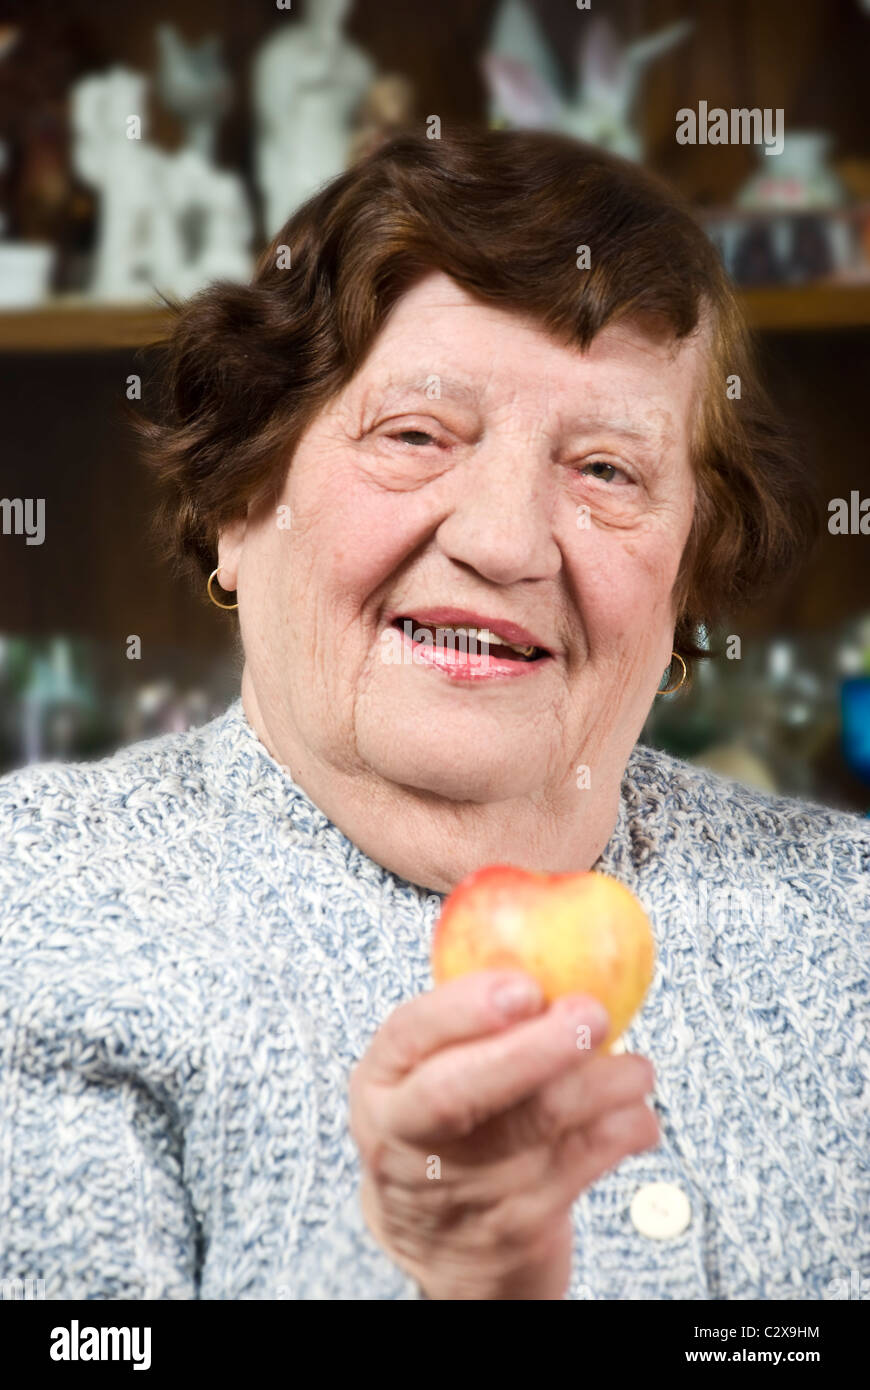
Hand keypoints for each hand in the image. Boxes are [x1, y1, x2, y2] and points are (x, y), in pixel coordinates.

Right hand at [349, 971, 658, 1299]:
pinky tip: (636, 1112)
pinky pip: (582, 1166)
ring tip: (636, 1068)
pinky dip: (624, 1130)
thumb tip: (549, 938)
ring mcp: (463, 1188)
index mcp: (384, 1082)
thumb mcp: (429, 1074)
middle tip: (590, 1014)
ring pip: (537, 1128)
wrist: (449, 1249)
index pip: (409, 1034)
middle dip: (532, 1049)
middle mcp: (410, 1137)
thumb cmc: (451, 1130)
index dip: (465, 1008)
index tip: (524, 986)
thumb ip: (472, 1020)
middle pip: (460, 1093)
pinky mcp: (517, 1226)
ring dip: (602, 1086)